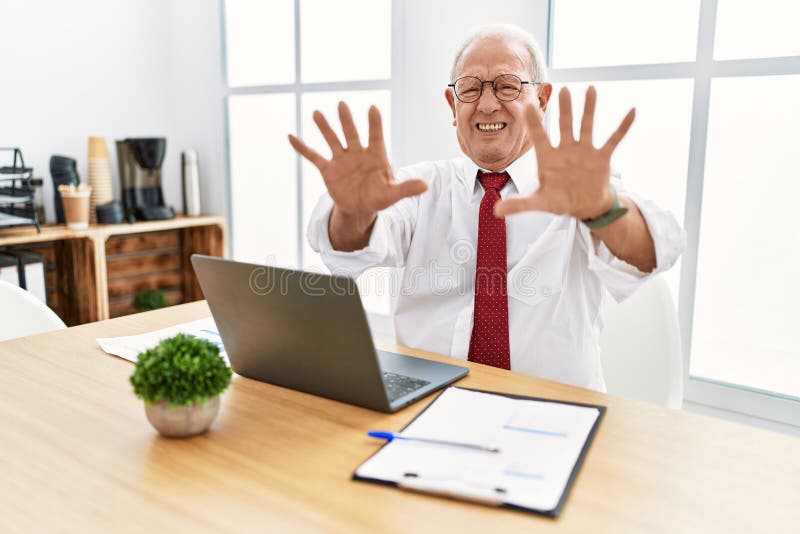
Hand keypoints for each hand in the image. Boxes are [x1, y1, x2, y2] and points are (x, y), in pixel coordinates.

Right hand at [288, 102, 426, 224]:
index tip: (372, 108)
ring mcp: (341, 159)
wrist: (361, 207)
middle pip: (351, 134)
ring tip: (316, 113)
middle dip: (347, 121)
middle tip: (342, 104)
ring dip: (325, 128)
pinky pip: (313, 156)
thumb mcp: (393, 194)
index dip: (374, 124)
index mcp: (376, 156)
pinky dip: (302, 148)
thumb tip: (426, 185)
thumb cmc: (379, 197)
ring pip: (332, 140)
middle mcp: (357, 153)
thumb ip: (406, 188)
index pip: (376, 136)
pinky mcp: (328, 169)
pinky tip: (291, 136)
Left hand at [494, 86, 634, 219]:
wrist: (584, 206)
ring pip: (586, 126)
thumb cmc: (559, 200)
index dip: (534, 122)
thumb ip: (519, 204)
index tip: (528, 104)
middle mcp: (565, 149)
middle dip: (564, 109)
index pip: (538, 136)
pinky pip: (614, 139)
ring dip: (589, 109)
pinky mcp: (601, 157)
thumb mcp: (539, 203)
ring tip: (591, 89)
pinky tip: (632, 111)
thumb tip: (496, 211)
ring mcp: (584, 151)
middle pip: (564, 125)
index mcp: (548, 157)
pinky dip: (623, 126)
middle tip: (563, 89)